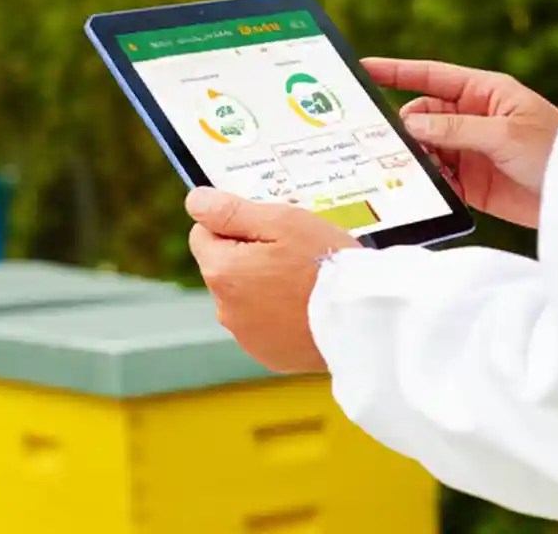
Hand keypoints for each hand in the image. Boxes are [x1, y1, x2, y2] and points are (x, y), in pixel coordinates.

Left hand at [185, 187, 360, 372]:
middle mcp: (225, 308)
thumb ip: (230, 211)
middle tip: (295, 254)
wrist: (362, 319)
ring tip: (306, 282)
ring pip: (245, 297)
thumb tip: (195, 202)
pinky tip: (308, 308)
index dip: (236, 225)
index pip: (203, 234)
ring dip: (265, 287)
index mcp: (222, 271)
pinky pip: (265, 325)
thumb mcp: (282, 222)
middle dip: (250, 256)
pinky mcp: (269, 354)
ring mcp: (247, 336)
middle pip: (225, 267)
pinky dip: (280, 315)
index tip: (270, 230)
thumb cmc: (325, 264)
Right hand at [363, 58, 557, 228]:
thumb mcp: (505, 134)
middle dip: (403, 126)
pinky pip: (438, 179)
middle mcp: (473, 118)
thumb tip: (412, 121)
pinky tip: (423, 188)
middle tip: (384, 141)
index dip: (396, 72)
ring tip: (405, 168)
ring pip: (425, 148)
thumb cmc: (556, 151)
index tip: (363, 69)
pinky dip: (427, 183)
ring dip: (414, 157)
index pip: (431, 76)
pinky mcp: (471, 182)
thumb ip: (455, 127)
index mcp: (485, 92)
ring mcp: (470, 150)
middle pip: (422, 115)